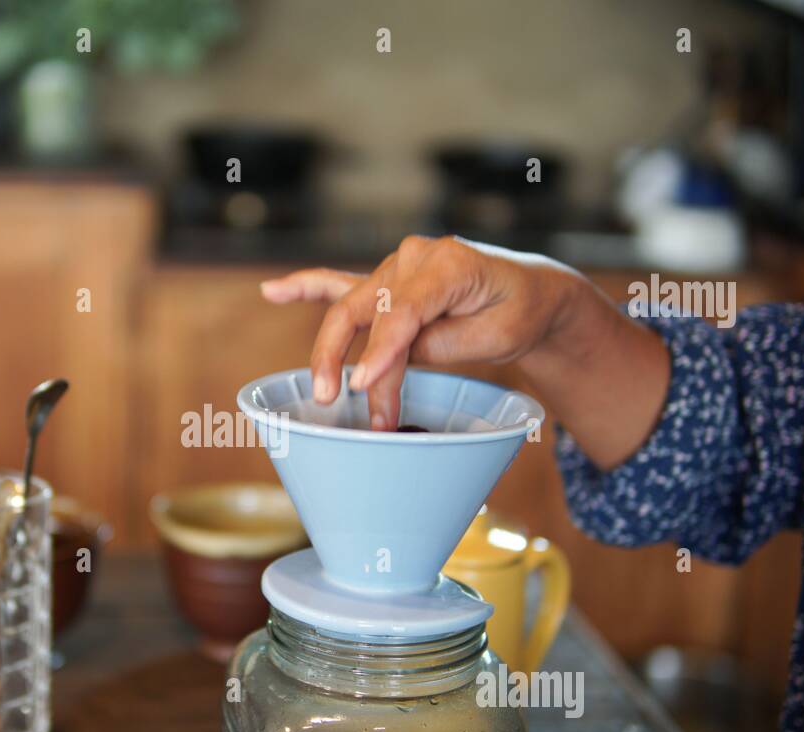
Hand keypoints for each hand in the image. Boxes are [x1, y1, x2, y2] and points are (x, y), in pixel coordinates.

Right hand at [260, 236, 582, 429]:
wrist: (531, 294)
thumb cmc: (520, 313)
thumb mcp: (497, 335)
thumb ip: (444, 343)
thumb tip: (393, 359)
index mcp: (449, 263)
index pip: (403, 311)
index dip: (380, 352)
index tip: (362, 387)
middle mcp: (415, 257)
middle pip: (366, 310)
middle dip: (346, 359)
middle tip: (336, 402)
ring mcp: (396, 267)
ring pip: (352, 312)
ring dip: (334, 355)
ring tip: (326, 394)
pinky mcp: (386, 283)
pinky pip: (339, 284)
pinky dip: (306, 287)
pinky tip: (272, 291)